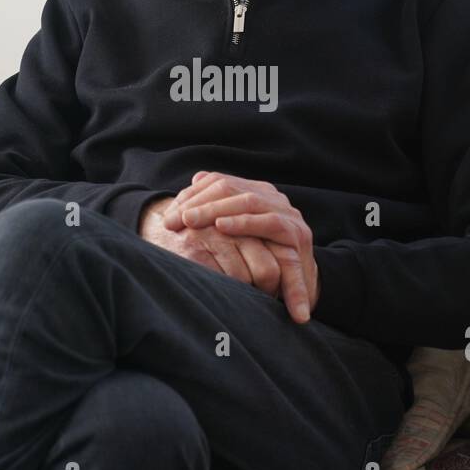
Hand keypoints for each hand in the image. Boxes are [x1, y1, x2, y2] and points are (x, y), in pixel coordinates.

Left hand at [161, 172, 319, 322]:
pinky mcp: (298, 235)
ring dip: (216, 210)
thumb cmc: (262, 262)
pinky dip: (244, 224)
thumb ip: (219, 209)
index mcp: (258, 194)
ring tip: (190, 220)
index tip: (168, 216)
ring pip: (249, 201)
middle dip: (199, 204)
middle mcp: (274, 200)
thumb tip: (196, 180)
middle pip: (230, 189)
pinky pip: (270, 223)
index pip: (220, 182)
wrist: (301, 290)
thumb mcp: (237, 237)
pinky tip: (222, 228)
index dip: (192, 196)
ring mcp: (288, 215)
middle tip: (173, 220)